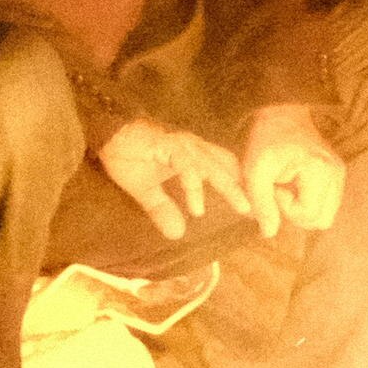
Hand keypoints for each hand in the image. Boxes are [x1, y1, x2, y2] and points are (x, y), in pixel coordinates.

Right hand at [94, 115, 249, 240]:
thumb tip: (177, 235)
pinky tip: (197, 208)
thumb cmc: (128, 155)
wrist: (106, 132)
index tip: (255, 207)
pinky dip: (194, 187)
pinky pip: (186, 167)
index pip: (225, 167)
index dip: (241, 184)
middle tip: (262, 210)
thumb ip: (163, 209)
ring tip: (242, 207)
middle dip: (245, 187)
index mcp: (192, 154)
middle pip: (226, 167)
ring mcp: (181, 145)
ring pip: (213, 166)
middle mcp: (192, 147)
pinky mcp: (167, 146)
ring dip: (228, 187)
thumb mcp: (146, 190)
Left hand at [238, 106, 346, 238]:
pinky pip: (327, 204)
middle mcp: (336, 173)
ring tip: (287, 191)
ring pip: (326, 215)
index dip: (284, 208)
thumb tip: (269, 233)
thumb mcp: (255, 172)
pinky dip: (311, 204)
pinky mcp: (337, 175)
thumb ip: (262, 205)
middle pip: (321, 220)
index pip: (307, 213)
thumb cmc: (266, 140)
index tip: (273, 187)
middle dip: (296, 214)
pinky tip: (295, 188)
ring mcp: (340, 174)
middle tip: (279, 193)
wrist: (281, 115)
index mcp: (319, 170)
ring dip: (304, 211)